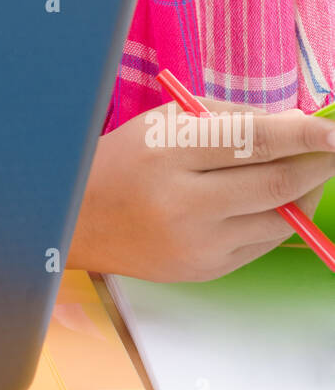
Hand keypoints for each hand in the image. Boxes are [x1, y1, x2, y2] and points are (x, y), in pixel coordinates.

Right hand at [66, 98, 334, 281]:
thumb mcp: (166, 121)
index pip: (254, 141)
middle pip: (275, 183)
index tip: (332, 129)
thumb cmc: (126, 158)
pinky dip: (281, 218)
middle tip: (334, 149)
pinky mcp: (204, 270)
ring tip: (310, 171)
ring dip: (306, 192)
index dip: (302, 135)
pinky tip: (279, 200)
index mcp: (170, 152)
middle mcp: (183, 201)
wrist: (80, 219)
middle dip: (317, 164)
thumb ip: (230, 119)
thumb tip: (295, 125)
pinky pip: (262, 243)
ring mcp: (196, 243)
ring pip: (278, 218)